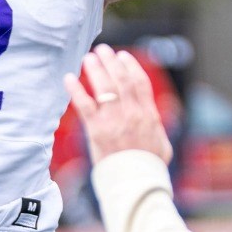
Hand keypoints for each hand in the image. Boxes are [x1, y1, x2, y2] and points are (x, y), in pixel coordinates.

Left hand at [63, 45, 172, 165]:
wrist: (136, 182)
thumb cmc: (149, 167)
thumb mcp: (162, 144)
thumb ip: (157, 128)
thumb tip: (155, 121)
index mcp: (148, 114)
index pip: (140, 82)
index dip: (131, 66)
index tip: (123, 56)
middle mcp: (132, 113)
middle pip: (121, 79)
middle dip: (111, 61)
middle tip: (102, 49)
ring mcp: (114, 120)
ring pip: (104, 87)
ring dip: (95, 69)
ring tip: (88, 58)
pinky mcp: (97, 130)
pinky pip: (84, 104)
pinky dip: (75, 89)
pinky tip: (69, 78)